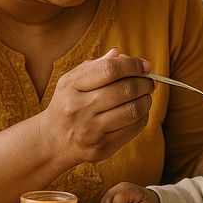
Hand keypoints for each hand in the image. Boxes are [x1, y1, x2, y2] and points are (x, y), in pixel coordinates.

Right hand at [40, 48, 153, 165]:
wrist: (54, 141)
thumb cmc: (68, 104)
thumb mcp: (72, 80)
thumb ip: (97, 65)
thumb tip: (122, 54)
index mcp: (71, 86)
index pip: (110, 69)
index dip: (133, 65)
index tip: (145, 66)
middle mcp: (79, 108)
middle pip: (125, 90)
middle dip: (144, 83)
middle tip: (149, 82)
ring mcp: (91, 130)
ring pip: (133, 110)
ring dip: (146, 100)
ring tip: (145, 96)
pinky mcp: (102, 147)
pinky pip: (133, 129)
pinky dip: (143, 117)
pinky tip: (139, 112)